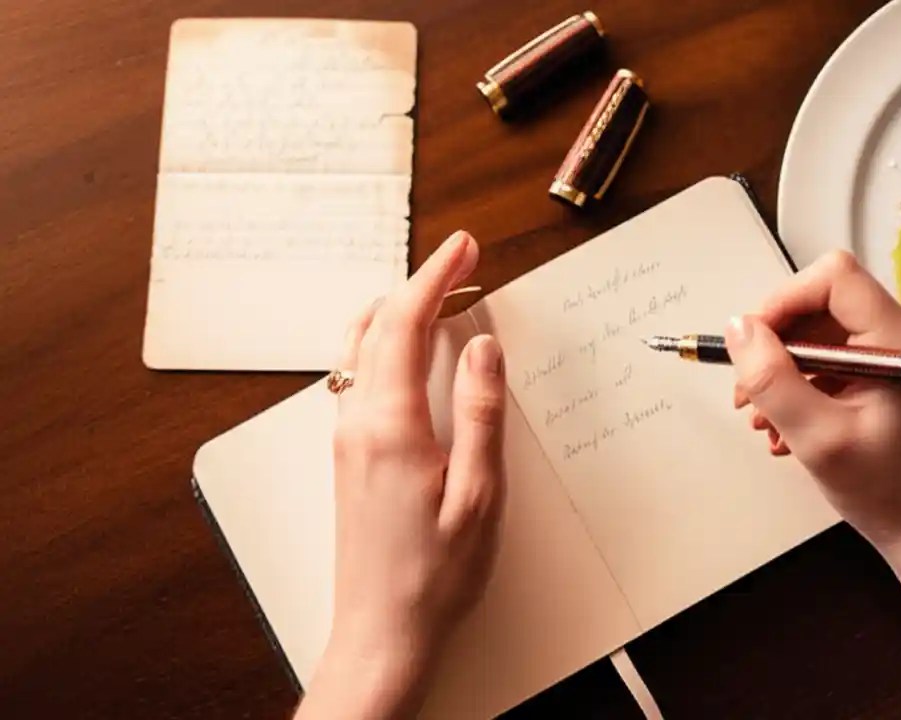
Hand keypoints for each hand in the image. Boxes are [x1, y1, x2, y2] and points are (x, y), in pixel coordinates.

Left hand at [299, 231, 505, 718]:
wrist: (382, 631)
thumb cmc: (434, 574)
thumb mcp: (478, 495)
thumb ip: (480, 414)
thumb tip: (482, 347)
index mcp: (389, 426)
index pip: (405, 323)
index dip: (436, 275)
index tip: (464, 245)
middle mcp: (356, 423)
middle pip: (374, 324)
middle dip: (417, 284)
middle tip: (462, 263)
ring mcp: (344, 438)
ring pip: (357, 348)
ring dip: (395, 311)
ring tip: (440, 299)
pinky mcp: (346, 455)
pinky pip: (355, 376)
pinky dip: (382, 344)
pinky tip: (410, 354)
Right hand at [724, 250, 900, 551]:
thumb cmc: (887, 491)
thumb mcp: (817, 438)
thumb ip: (772, 379)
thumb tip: (739, 328)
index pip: (833, 277)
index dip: (783, 301)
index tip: (751, 343)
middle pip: (824, 303)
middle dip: (777, 346)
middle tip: (747, 393)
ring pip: (825, 328)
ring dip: (786, 369)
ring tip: (766, 418)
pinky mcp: (900, 362)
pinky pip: (839, 350)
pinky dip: (807, 380)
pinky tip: (791, 421)